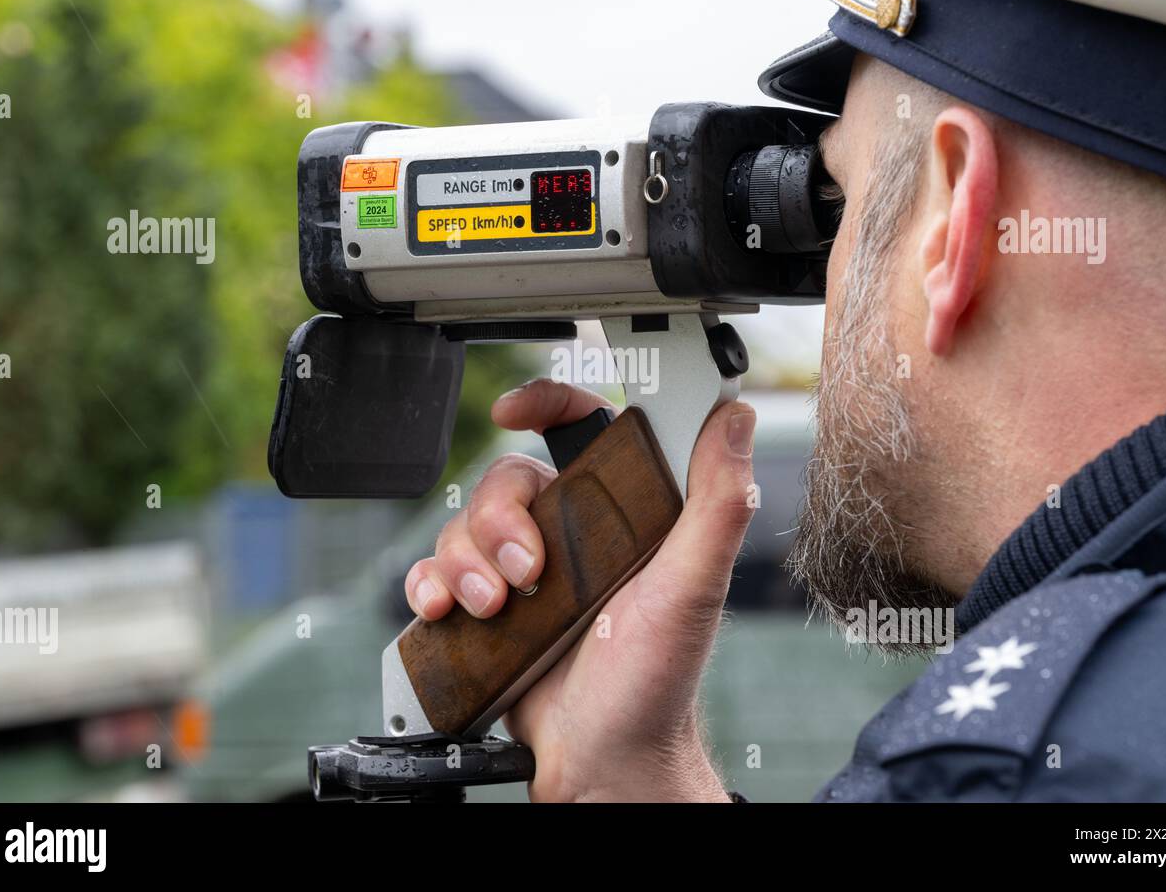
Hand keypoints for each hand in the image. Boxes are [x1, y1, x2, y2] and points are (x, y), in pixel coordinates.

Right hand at [403, 378, 756, 801]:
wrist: (603, 761)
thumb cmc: (655, 684)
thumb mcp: (692, 587)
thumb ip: (716, 503)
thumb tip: (734, 419)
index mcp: (622, 516)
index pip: (583, 430)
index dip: (547, 403)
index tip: (514, 410)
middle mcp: (573, 537)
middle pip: (508, 480)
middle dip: (501, 520)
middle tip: (530, 572)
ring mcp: (527, 575)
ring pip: (466, 525)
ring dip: (467, 562)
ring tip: (496, 608)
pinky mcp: (490, 611)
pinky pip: (438, 573)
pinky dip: (431, 584)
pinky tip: (447, 610)